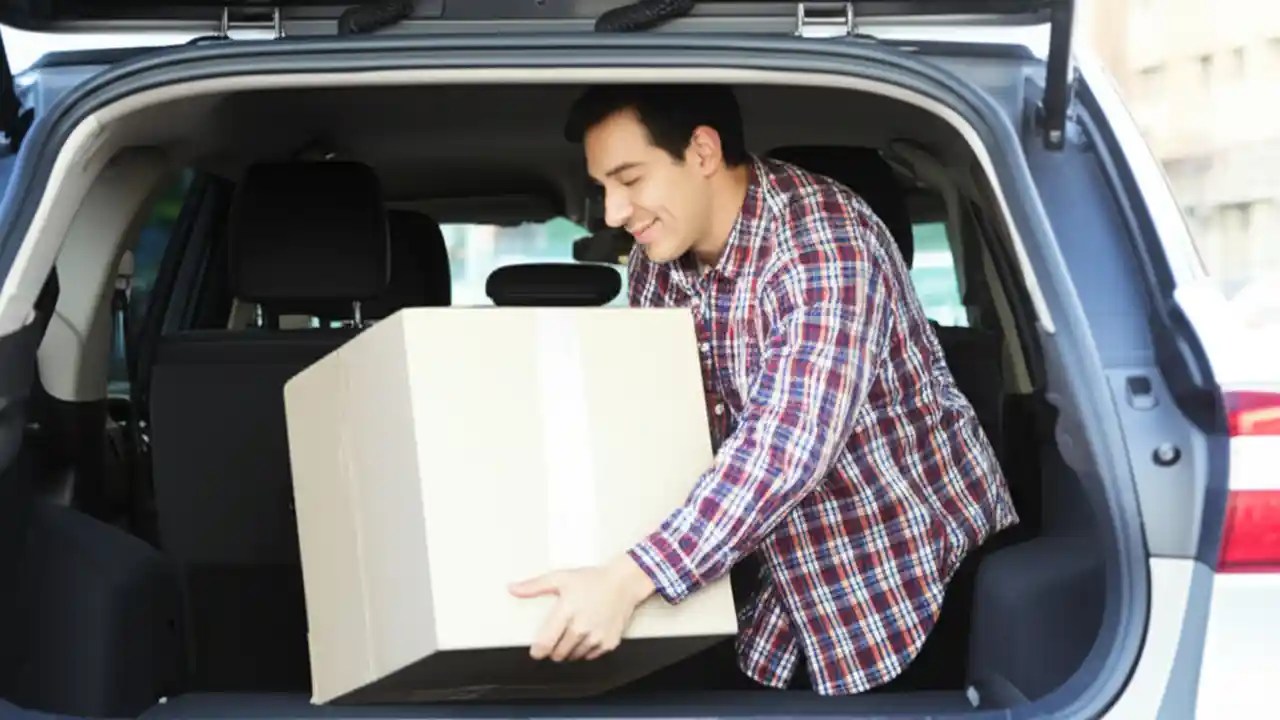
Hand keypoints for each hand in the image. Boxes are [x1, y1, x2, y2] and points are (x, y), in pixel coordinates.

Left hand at [509, 555, 655, 661]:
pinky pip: (590, 656)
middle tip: (558, 635)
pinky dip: (585, 650)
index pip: (545, 644)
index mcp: (567, 612)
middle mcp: (581, 627)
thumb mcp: (561, 578)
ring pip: (573, 657)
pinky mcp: (608, 643)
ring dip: (569, 650)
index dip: (538, 651)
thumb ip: (534, 586)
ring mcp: (596, 637)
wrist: (624, 583)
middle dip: (554, 649)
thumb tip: (512, 588)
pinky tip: (587, 635)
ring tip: (573, 632)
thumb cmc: (592, 580)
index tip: (537, 650)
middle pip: (558, 654)